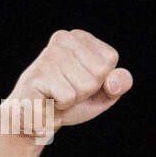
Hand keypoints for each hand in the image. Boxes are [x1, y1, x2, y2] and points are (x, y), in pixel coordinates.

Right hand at [4, 29, 132, 135]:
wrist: (36, 119)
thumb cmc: (70, 101)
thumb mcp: (103, 92)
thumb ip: (119, 83)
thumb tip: (114, 82)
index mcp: (79, 38)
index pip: (110, 60)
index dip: (101, 80)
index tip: (81, 82)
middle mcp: (62, 39)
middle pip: (99, 74)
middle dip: (88, 91)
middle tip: (68, 91)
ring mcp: (49, 55)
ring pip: (85, 86)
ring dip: (74, 99)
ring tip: (57, 94)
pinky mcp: (39, 74)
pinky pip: (69, 97)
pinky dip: (62, 106)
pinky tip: (48, 99)